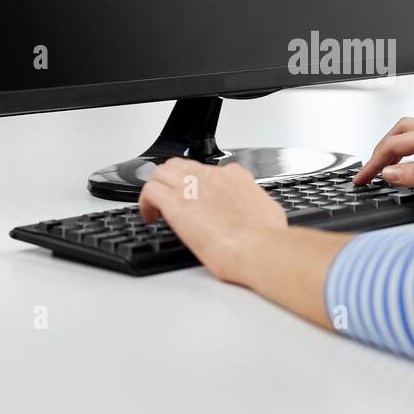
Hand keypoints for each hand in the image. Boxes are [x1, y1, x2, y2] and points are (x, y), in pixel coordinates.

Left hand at [138, 158, 286, 283]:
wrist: (258, 247)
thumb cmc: (266, 237)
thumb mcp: (268, 212)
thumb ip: (255, 207)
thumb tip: (258, 213)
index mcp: (234, 177)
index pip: (209, 170)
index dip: (198, 184)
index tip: (196, 198)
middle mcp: (212, 177)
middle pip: (181, 166)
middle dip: (173, 180)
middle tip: (171, 199)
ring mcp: (191, 186)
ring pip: (161, 173)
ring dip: (157, 187)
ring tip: (156, 206)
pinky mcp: (175, 203)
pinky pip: (150, 191)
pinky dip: (145, 202)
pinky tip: (149, 216)